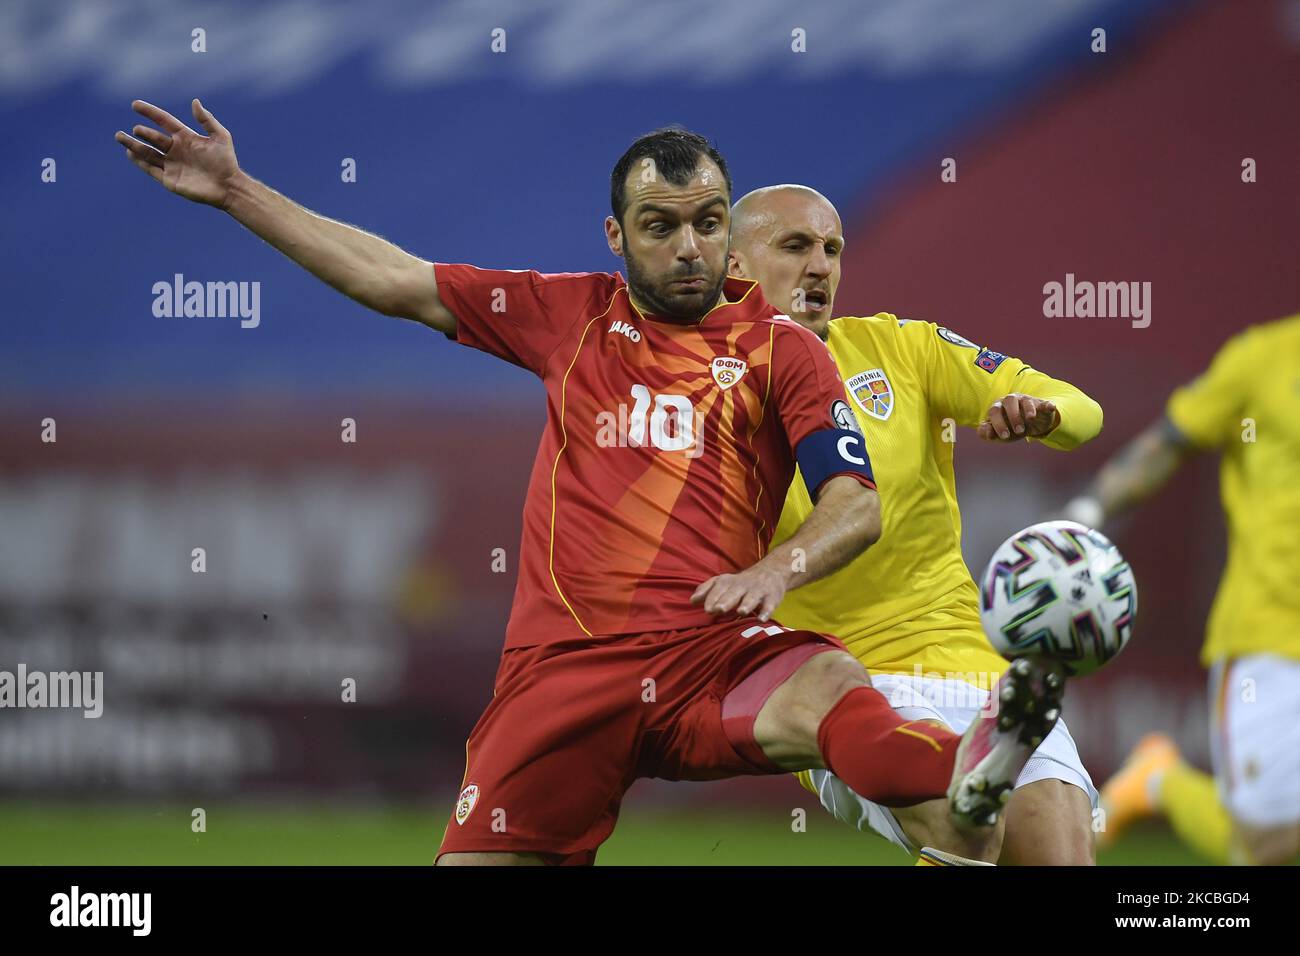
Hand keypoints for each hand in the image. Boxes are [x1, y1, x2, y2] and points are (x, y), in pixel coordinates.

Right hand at [115, 99, 240, 207]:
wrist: (229, 187)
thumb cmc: (227, 161)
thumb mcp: (220, 137)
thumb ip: (207, 120)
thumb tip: (195, 101)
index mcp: (185, 137)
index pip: (164, 121)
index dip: (150, 112)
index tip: (135, 104)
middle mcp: (176, 149)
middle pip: (153, 138)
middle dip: (142, 133)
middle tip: (135, 129)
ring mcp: (172, 165)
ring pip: (148, 153)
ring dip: (134, 145)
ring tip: (120, 137)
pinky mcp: (170, 180)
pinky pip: (151, 169)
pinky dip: (140, 162)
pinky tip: (130, 154)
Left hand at [691, 561, 790, 621]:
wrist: (771, 572)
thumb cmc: (741, 583)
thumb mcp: (724, 582)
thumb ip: (707, 590)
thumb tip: (692, 601)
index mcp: (728, 582)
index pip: (718, 588)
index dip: (712, 598)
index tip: (707, 609)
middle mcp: (742, 585)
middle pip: (733, 593)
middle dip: (726, 601)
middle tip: (717, 610)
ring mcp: (758, 591)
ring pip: (751, 598)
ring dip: (746, 604)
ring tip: (741, 611)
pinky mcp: (772, 598)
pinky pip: (769, 605)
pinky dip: (766, 612)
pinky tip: (762, 619)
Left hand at [978, 394, 1058, 441]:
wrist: (1031, 426)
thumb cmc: (1010, 428)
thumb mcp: (997, 433)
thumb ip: (986, 433)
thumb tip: (986, 432)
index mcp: (998, 407)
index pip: (994, 411)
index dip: (997, 423)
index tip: (1004, 436)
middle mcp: (1011, 401)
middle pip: (1008, 401)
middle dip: (1012, 417)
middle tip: (1018, 431)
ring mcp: (1026, 401)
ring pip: (1025, 400)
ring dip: (1027, 411)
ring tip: (1029, 421)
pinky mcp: (1041, 405)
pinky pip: (1045, 403)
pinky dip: (1048, 405)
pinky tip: (1050, 407)